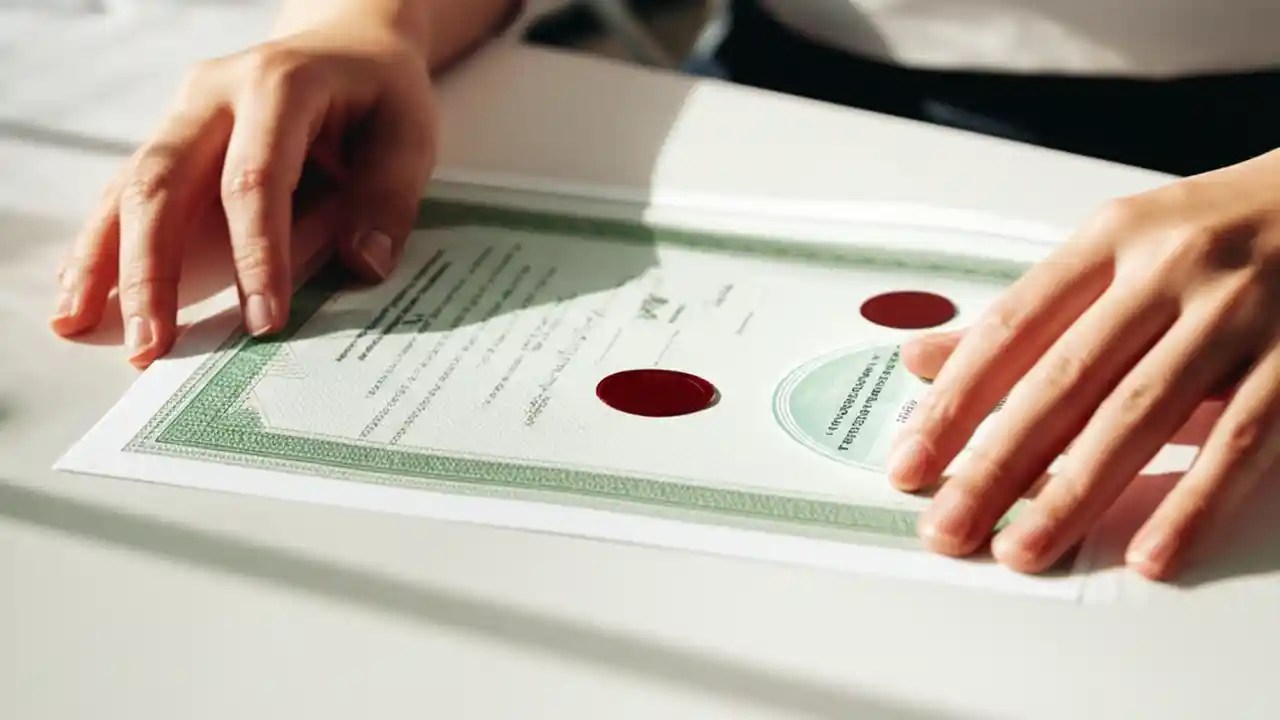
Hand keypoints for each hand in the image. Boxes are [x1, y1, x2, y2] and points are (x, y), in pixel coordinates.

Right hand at [50, 19, 436, 367]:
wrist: (346, 45)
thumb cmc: (378, 95)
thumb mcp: (409, 135)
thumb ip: (388, 197)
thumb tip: (363, 263)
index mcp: (279, 85)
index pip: (254, 179)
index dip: (256, 254)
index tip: (264, 319)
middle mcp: (214, 93)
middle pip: (164, 181)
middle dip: (151, 269)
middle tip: (152, 344)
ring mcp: (182, 114)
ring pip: (129, 187)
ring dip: (105, 262)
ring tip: (79, 326)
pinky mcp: (169, 139)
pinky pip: (124, 192)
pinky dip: (99, 244)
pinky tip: (79, 294)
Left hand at [892, 150, 1279, 579]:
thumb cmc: (1223, 232)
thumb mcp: (1120, 249)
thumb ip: (1027, 313)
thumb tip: (922, 358)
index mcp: (1112, 239)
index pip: (1011, 329)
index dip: (953, 403)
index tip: (910, 462)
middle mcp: (1170, 269)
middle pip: (1063, 379)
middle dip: (995, 462)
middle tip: (947, 525)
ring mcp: (1240, 314)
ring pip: (1140, 413)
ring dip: (1073, 491)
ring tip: (1022, 548)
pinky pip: (1241, 442)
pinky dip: (1192, 502)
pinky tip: (1149, 553)